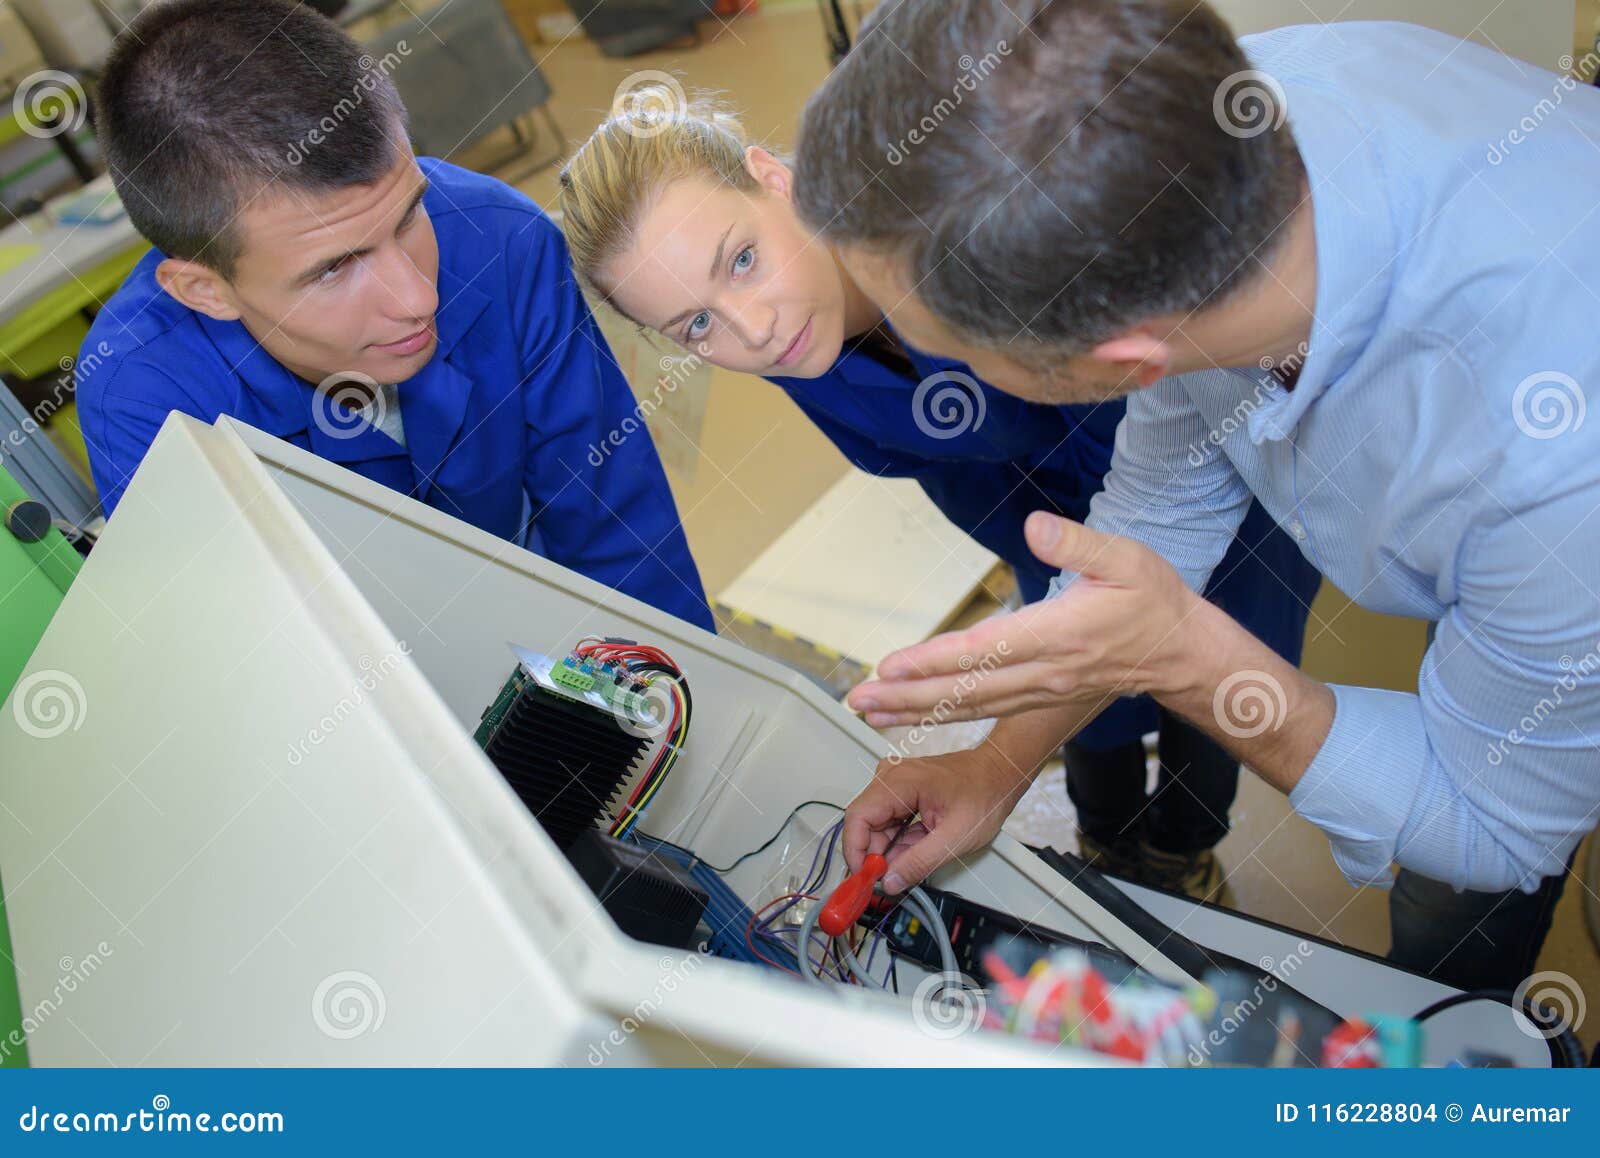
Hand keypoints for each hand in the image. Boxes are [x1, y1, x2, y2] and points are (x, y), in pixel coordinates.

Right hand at [843, 744, 1031, 893]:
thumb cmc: (985, 793)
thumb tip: (891, 882)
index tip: (863, 878)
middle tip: (888, 881)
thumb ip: (919, 862)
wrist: (1001, 774)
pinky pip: (889, 821)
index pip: (857, 818)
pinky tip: (916, 850)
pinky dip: (898, 841)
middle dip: (874, 856)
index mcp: (899, 782)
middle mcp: (891, 777)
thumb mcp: (955, 838)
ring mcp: (896, 783)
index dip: (855, 852)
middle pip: (864, 823)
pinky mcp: (903, 792)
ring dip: (888, 850)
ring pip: (876, 825)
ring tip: (912, 864)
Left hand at [846, 512, 1202, 726]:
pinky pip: (984, 710)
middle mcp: (1046, 670)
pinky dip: (943, 715)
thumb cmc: (1152, 599)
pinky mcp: (1041, 698)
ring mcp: (1042, 689)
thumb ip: (1076, 542)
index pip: (985, 650)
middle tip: (857, 699)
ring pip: (970, 706)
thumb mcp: (1125, 557)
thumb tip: (1034, 525)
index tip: (891, 665)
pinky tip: (911, 714)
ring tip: (868, 711)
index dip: (935, 659)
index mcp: (1060, 633)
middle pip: (966, 689)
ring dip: (915, 711)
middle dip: (906, 697)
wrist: (1180, 653)